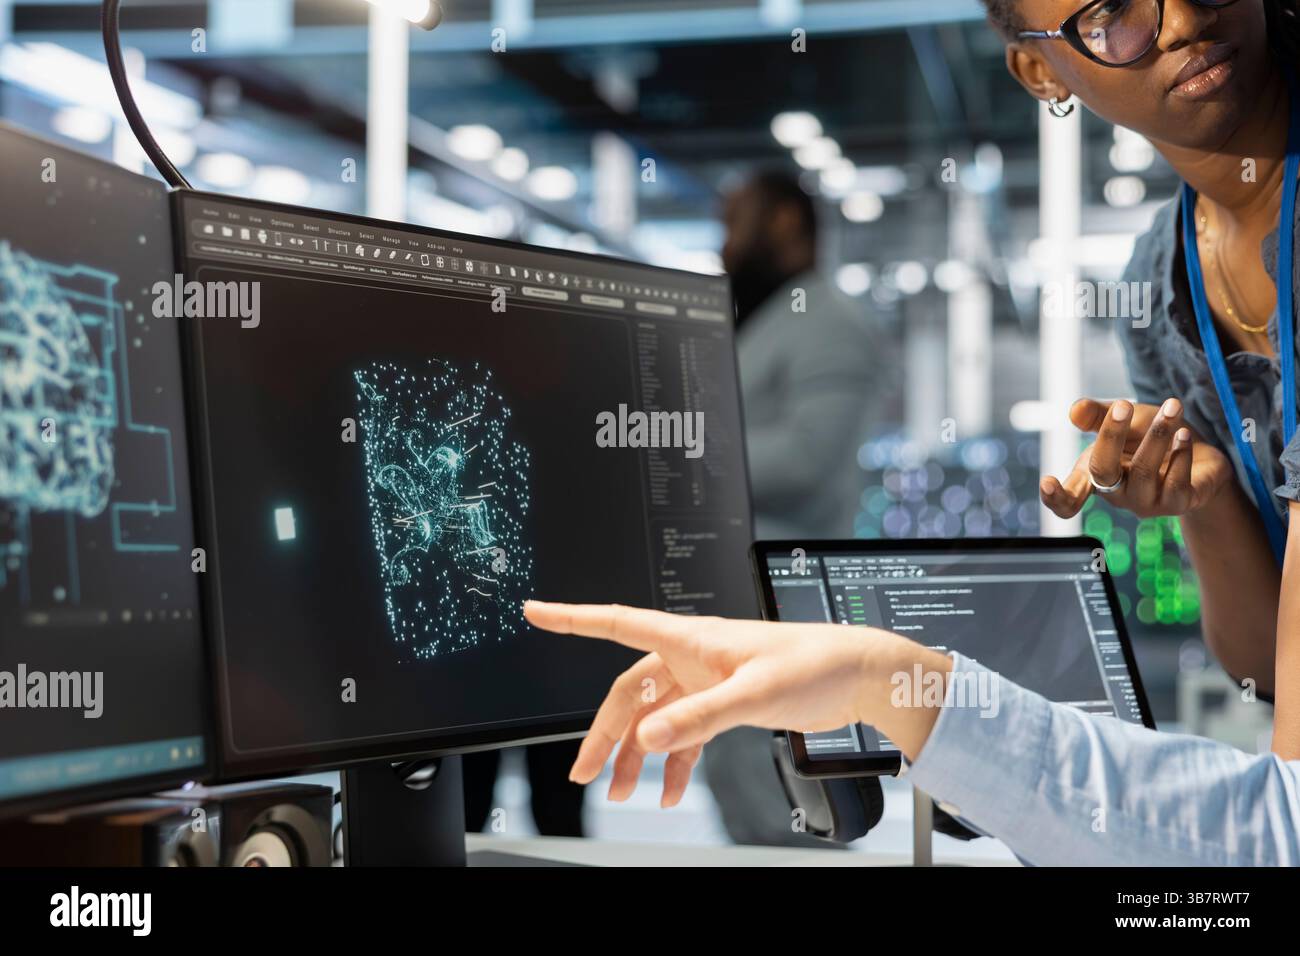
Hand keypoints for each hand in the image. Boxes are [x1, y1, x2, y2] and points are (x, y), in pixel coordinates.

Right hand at [522, 601, 945, 806]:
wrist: (859, 675)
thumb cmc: (815, 664)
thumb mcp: (754, 693)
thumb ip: (698, 717)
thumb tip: (647, 740)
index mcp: (690, 638)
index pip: (617, 621)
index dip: (573, 618)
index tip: (536, 611)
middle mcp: (692, 656)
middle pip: (630, 692)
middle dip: (602, 732)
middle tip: (583, 772)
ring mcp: (708, 679)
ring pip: (655, 716)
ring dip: (636, 753)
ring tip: (622, 790)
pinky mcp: (727, 700)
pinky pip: (685, 731)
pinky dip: (676, 760)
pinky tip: (672, 790)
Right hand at [1040, 397, 1232, 519]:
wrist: (1201, 460)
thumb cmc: (1150, 440)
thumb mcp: (1124, 421)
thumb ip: (1097, 415)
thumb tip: (1075, 410)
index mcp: (1096, 477)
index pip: (1070, 498)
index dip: (1056, 496)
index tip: (1047, 481)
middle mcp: (1118, 494)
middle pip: (1104, 472)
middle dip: (1111, 435)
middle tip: (1124, 404)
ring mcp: (1147, 502)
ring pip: (1144, 473)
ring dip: (1157, 435)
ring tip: (1172, 406)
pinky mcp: (1178, 503)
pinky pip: (1175, 482)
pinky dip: (1180, 453)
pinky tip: (1184, 434)